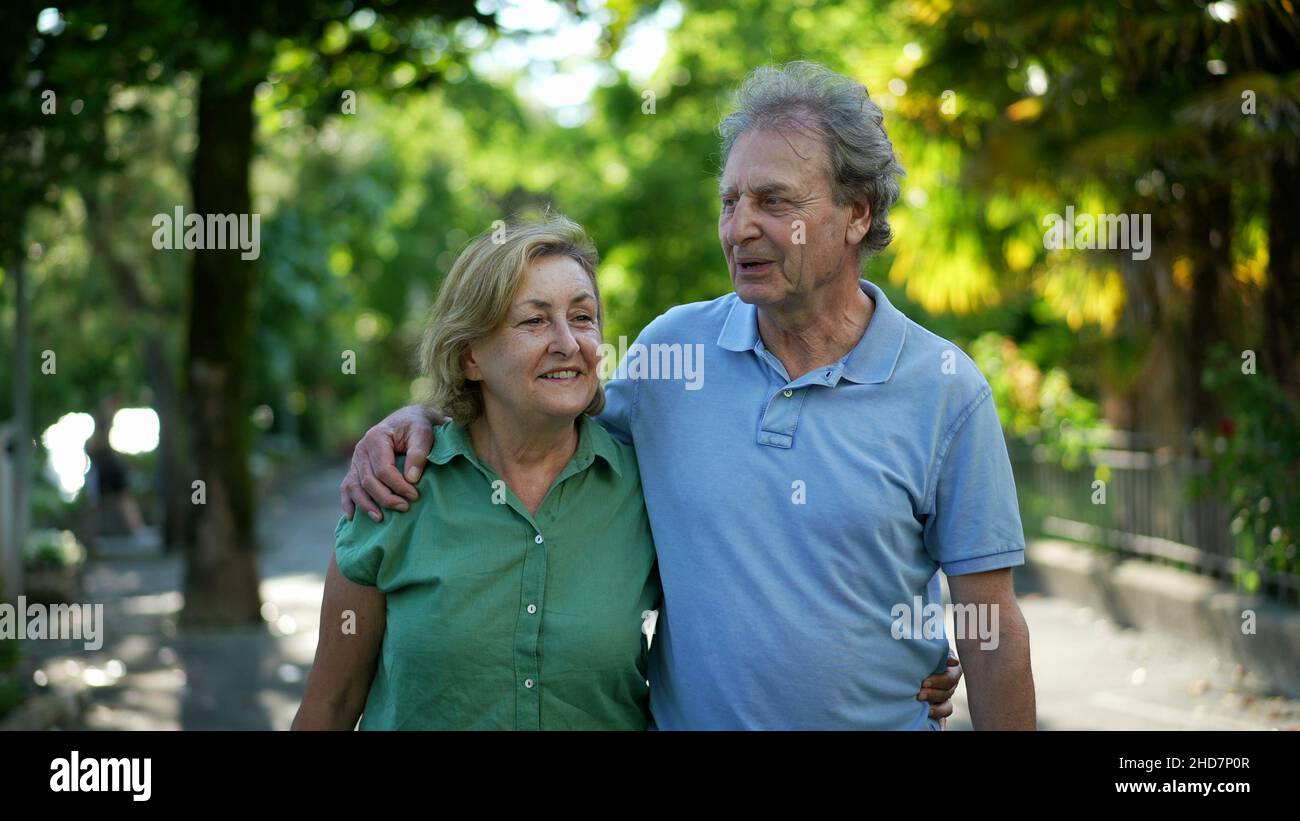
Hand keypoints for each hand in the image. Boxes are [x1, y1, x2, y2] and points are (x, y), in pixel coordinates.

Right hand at [340, 405, 441, 521]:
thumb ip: (418, 453)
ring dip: (365, 505)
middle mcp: (361, 449)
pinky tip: (353, 517)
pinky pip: (347, 487)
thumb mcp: (423, 433)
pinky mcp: (355, 469)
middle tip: (405, 508)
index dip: (398, 485)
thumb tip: (411, 479)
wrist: (408, 420)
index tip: (415, 495)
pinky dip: (348, 502)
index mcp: (376, 437)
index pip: (383, 469)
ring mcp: (356, 460)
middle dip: (386, 498)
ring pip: (354, 487)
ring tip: (380, 519)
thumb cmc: (417, 427)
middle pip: (368, 480)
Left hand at [917, 650, 962, 727]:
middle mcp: (950, 685)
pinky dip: (941, 725)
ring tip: (923, 707)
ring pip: (947, 707)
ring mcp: (945, 698)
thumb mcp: (930, 650)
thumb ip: (940, 653)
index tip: (923, 682)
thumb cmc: (922, 652)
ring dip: (936, 709)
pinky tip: (938, 729)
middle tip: (919, 694)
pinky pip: (943, 720)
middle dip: (933, 694)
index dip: (939, 681)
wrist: (909, 660)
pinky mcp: (938, 709)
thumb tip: (953, 660)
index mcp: (951, 670)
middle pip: (948, 692)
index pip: (951, 678)